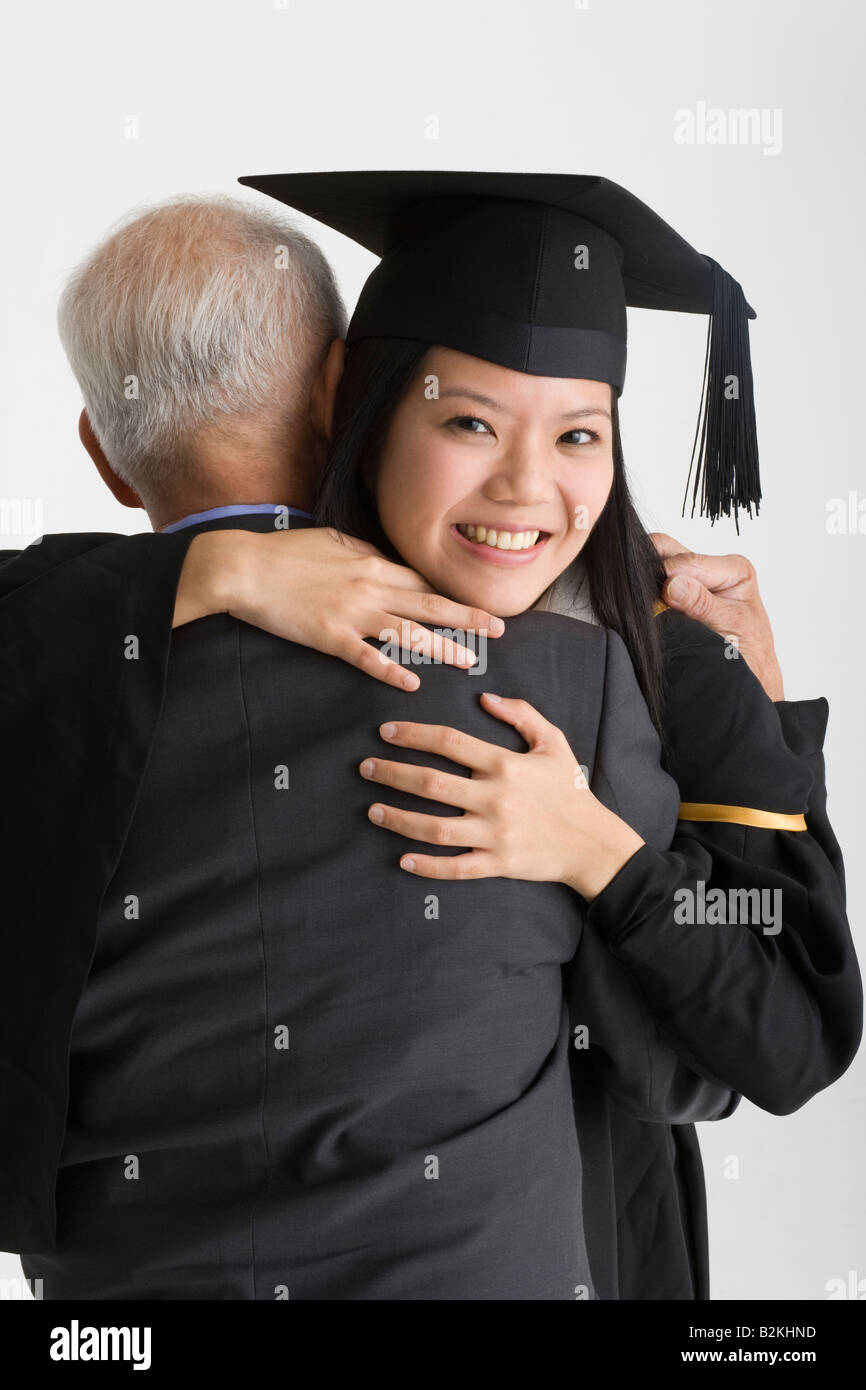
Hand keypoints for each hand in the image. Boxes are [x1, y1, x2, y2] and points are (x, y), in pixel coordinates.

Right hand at [174, 526, 504, 690]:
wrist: (242, 567)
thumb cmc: (283, 553)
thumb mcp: (330, 542)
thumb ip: (362, 555)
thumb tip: (384, 564)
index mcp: (371, 564)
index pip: (422, 581)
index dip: (450, 595)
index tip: (474, 607)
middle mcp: (370, 587)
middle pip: (429, 604)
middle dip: (468, 617)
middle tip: (498, 629)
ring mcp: (351, 613)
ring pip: (409, 633)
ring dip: (443, 648)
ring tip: (469, 661)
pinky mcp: (329, 637)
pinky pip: (367, 657)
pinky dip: (391, 670)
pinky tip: (412, 682)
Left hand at [359, 693, 644, 899]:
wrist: (594, 843)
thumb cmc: (571, 790)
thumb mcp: (553, 743)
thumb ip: (522, 714)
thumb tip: (486, 698)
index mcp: (505, 765)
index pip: (449, 742)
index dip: (413, 734)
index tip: (386, 732)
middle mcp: (496, 798)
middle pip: (431, 783)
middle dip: (392, 773)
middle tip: (365, 768)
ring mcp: (495, 834)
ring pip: (435, 828)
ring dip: (399, 819)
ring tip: (372, 810)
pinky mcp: (498, 864)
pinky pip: (456, 867)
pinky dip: (428, 867)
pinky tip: (402, 860)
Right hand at [650, 533, 784, 699]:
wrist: (745, 680)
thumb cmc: (746, 655)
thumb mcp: (730, 627)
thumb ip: (702, 604)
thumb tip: (673, 584)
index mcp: (733, 569)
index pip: (688, 561)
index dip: (668, 578)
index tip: (663, 601)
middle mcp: (710, 570)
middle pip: (667, 551)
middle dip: (650, 570)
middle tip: (646, 598)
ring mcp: (689, 582)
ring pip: (653, 564)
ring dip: (645, 584)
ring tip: (644, 607)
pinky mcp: (671, 597)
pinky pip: (648, 585)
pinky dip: (642, 594)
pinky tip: (642, 609)